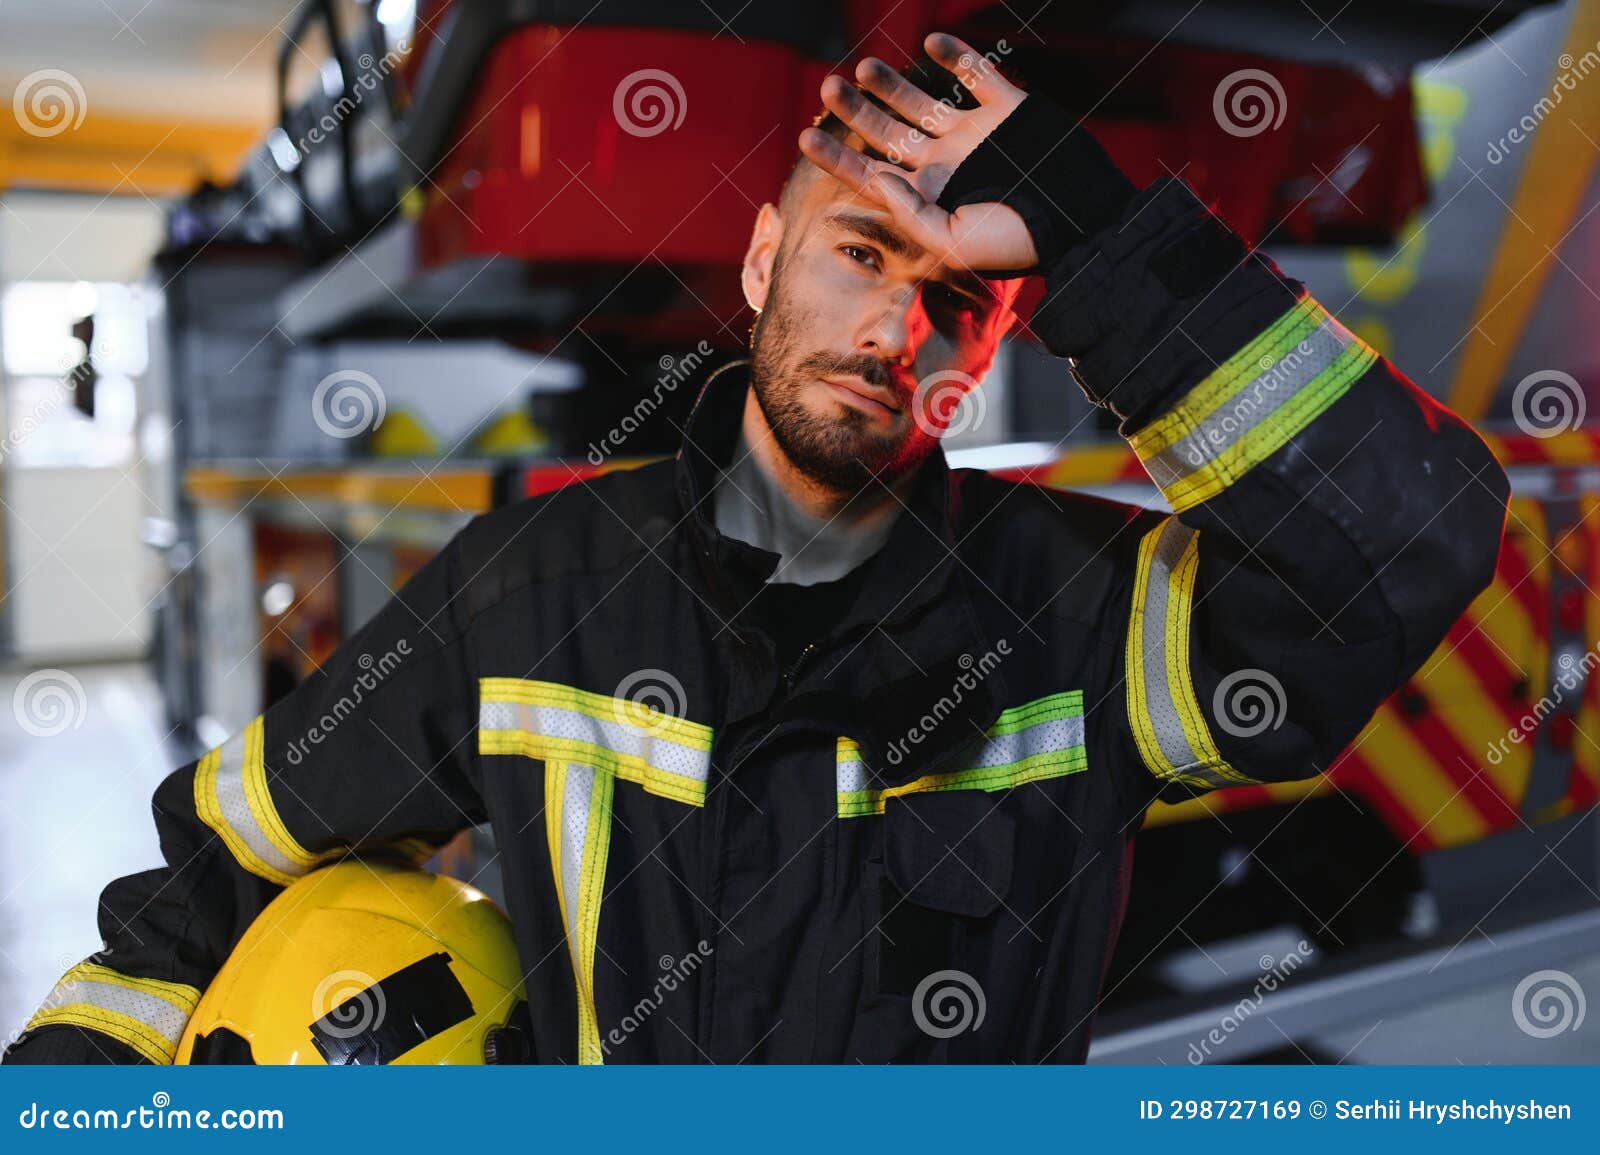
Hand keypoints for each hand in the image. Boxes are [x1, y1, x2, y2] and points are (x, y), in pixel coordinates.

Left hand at [798, 32, 1039, 275]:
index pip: (871, 174)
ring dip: (892, 85)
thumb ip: (911, 215)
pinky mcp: (1007, 110)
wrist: (1081, 224)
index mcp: (928, 197)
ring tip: (863, 68)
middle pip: (888, 133)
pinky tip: (931, 44)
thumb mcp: (953, 244)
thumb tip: (876, 179)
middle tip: (829, 85)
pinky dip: (956, 57)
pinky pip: (978, 76)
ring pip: (923, 102)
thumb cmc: (1015, 245)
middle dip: (857, 110)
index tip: (804, 137)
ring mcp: (975, 135)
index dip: (837, 156)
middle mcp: (945, 164)